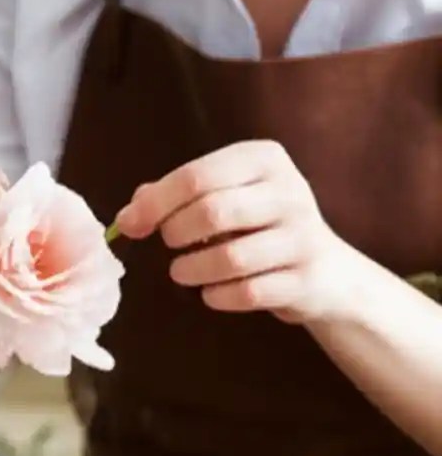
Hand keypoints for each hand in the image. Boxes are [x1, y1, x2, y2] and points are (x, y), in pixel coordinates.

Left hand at [114, 140, 363, 323]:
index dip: (155, 204)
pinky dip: (217, 296)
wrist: (325, 270)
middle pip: (211, 212)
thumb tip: (128, 216)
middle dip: (175, 233)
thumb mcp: (222, 195)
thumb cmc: (257, 225)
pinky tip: (211, 292)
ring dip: (192, 269)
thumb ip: (173, 196)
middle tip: (169, 244)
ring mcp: (303, 236)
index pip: (196, 177)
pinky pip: (248, 292)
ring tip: (182, 271)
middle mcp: (289, 191)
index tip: (129, 225)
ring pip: (231, 257)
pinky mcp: (306, 279)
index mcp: (263, 159)